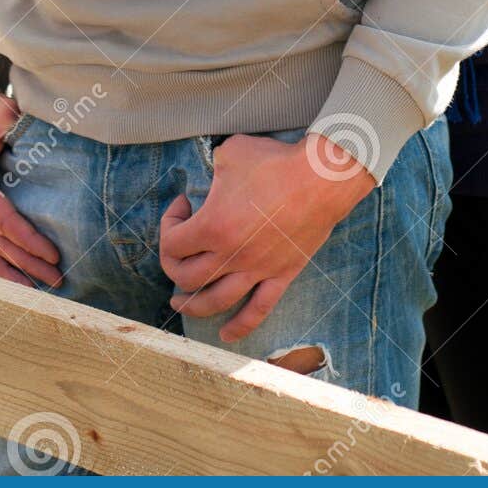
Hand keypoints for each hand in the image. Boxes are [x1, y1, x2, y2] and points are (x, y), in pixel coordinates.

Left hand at [159, 132, 375, 341]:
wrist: (320, 178)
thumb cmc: (274, 162)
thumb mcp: (229, 153)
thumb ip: (210, 168)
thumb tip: (207, 173)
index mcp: (213, 226)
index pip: (172, 243)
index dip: (168, 224)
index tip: (183, 204)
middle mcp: (231, 255)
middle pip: (186, 277)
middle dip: (173, 264)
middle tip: (176, 248)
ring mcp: (256, 269)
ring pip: (215, 301)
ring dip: (192, 305)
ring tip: (180, 301)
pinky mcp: (280, 275)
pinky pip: (257, 310)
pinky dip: (239, 327)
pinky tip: (226, 334)